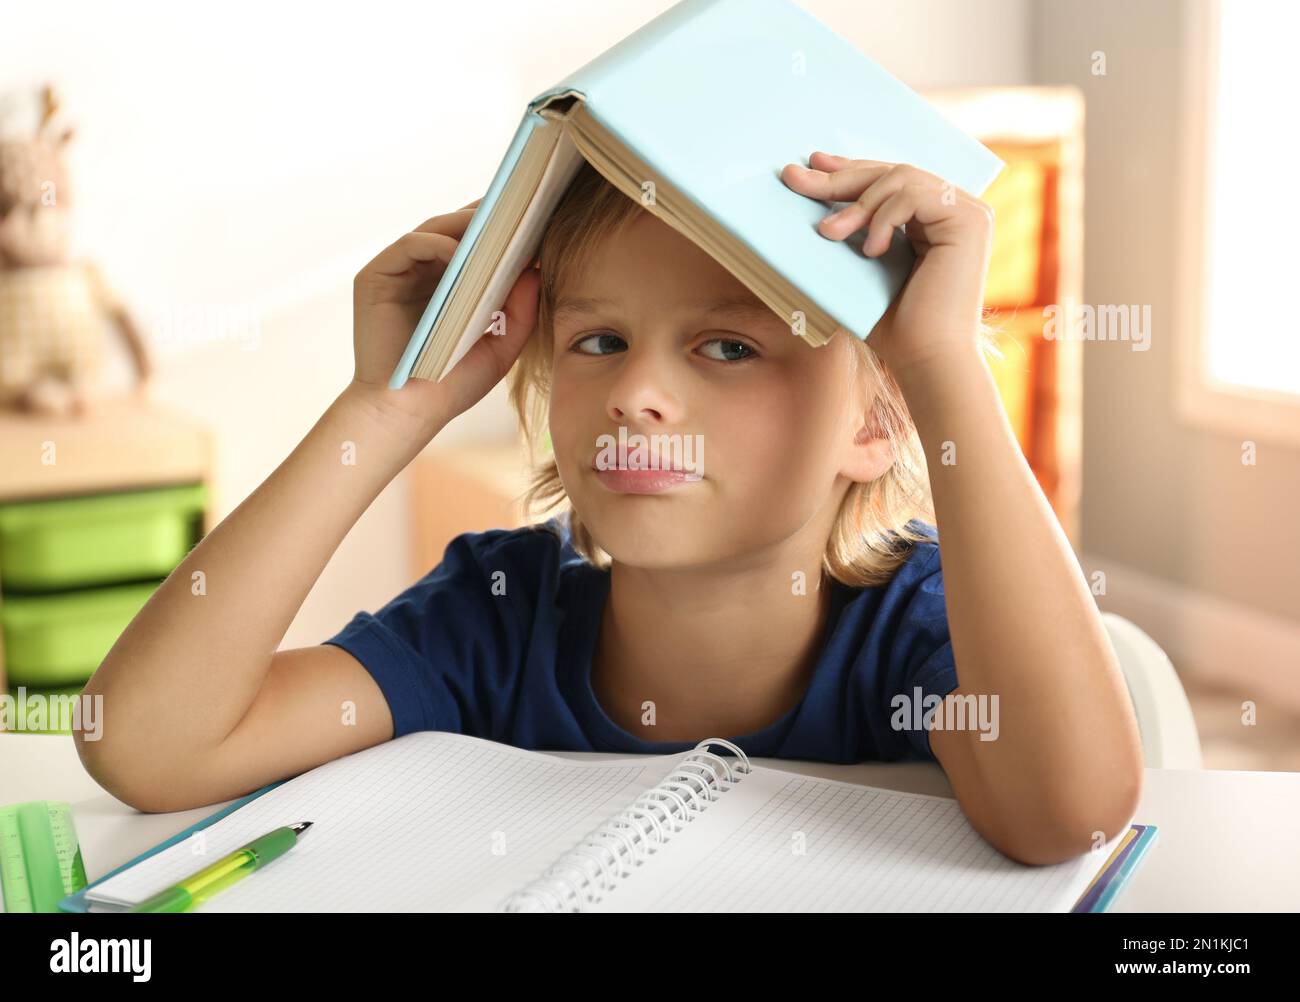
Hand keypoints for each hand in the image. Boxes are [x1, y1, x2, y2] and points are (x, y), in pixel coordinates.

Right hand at [348, 198, 540, 436]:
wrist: (407, 413)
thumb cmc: (451, 385)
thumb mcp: (500, 347)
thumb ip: (520, 311)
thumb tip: (536, 271)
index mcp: (449, 285)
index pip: (475, 244)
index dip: (501, 230)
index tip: (535, 221)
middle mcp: (422, 273)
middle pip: (456, 228)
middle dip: (488, 219)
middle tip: (520, 212)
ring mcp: (398, 273)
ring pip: (434, 228)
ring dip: (467, 226)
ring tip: (497, 233)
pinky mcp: (376, 277)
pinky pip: (411, 244)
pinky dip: (439, 243)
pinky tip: (463, 256)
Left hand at [780, 151, 993, 380]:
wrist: (926, 358)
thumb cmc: (894, 327)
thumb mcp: (860, 268)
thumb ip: (851, 233)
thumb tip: (812, 201)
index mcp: (934, 218)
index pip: (889, 180)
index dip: (850, 169)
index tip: (812, 165)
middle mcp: (955, 208)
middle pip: (892, 172)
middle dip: (839, 177)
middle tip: (796, 179)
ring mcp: (967, 211)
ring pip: (900, 177)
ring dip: (857, 204)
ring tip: (829, 233)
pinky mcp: (970, 219)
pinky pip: (913, 195)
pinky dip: (884, 218)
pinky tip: (871, 250)